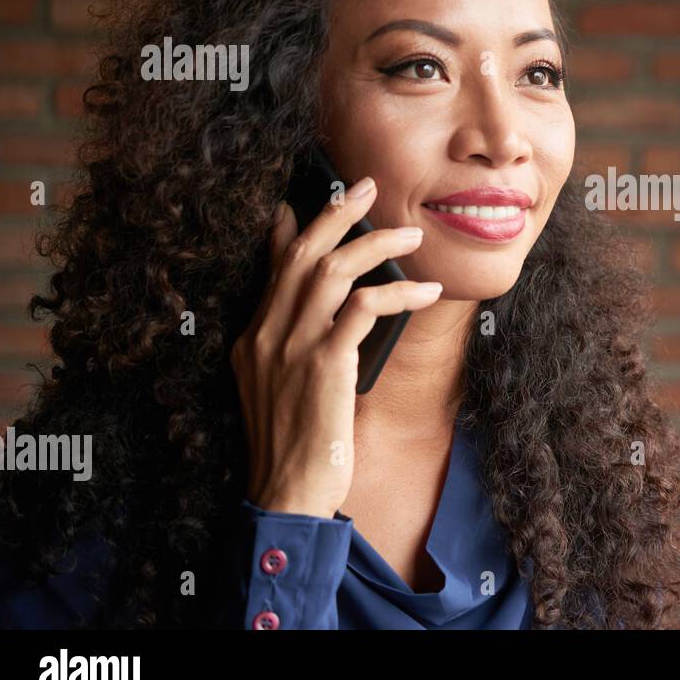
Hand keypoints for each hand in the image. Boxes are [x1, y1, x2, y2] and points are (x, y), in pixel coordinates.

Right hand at [231, 176, 441, 518]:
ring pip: (332, 270)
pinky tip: (425, 293)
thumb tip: (326, 314)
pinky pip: (363, 309)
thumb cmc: (297, 446)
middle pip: (301, 252)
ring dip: (376, 245)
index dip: (291, 229)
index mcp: (254, 337)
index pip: (273, 268)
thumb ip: (295, 346)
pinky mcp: (324, 364)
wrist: (286, 493)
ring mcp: (293, 347)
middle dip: (337, 213)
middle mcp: (267, 334)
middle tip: (367, 186)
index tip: (306, 199)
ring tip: (411, 236)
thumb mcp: (281, 389)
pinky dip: (397, 294)